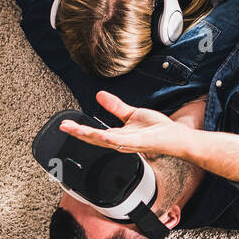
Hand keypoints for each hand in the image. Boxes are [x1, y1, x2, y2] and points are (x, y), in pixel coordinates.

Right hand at [59, 91, 190, 159]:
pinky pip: (122, 142)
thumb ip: (115, 106)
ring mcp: (129, 143)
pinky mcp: (139, 142)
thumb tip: (100, 95)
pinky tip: (100, 135)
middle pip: (94, 139)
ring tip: (74, 130)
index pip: (94, 133)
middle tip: (63, 126)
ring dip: (89, 136)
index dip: (79, 129)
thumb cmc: (157, 129)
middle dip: (78, 133)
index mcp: (117, 135)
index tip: (65, 124)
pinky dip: (110, 139)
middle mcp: (120, 142)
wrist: (175, 136)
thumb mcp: (132, 113)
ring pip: (104, 141)